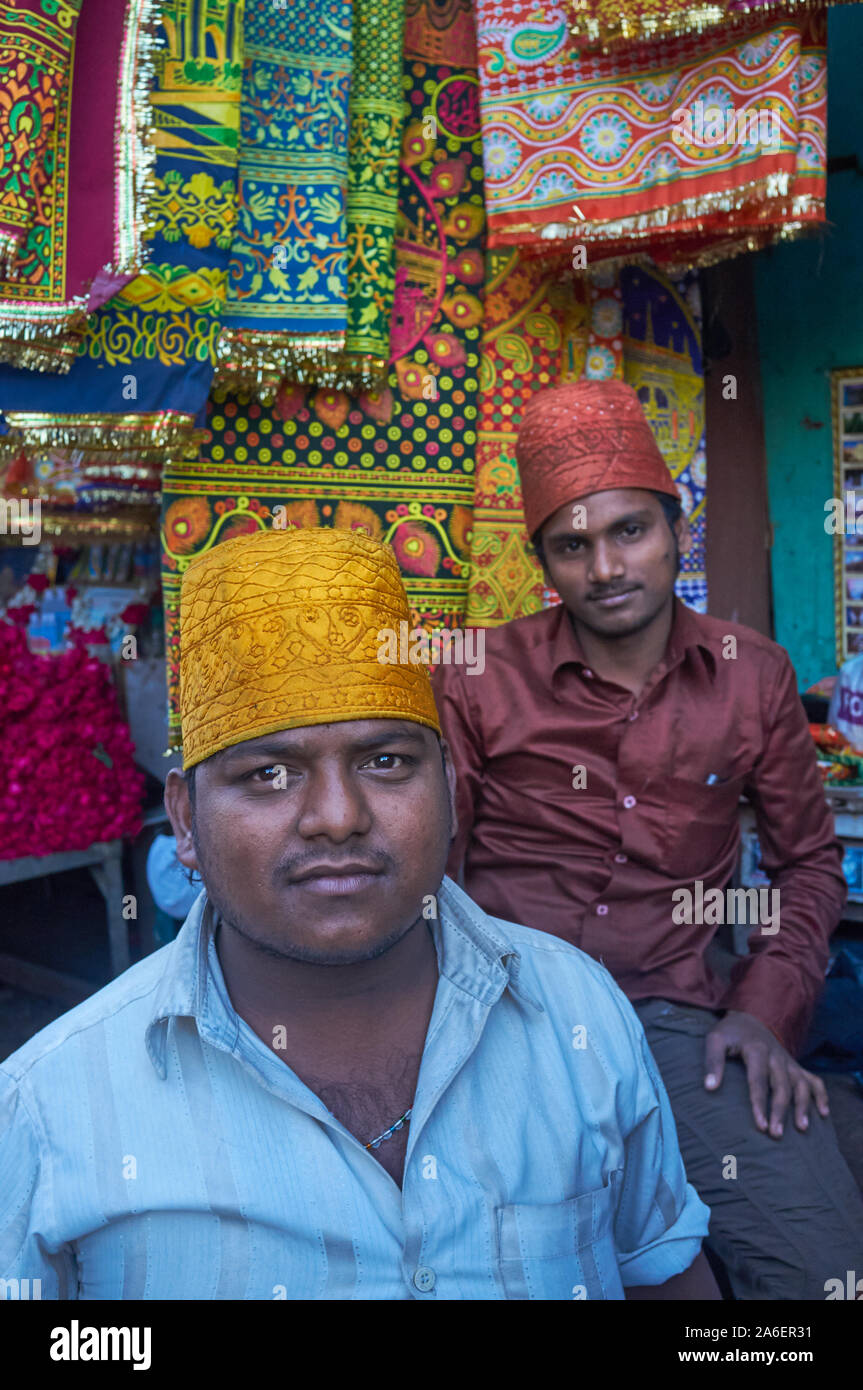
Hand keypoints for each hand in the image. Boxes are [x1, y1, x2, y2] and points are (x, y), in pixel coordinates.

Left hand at [704, 1010, 829, 1137]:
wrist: (750, 1016)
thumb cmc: (730, 1033)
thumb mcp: (715, 1040)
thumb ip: (712, 1061)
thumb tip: (710, 1087)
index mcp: (757, 1049)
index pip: (758, 1079)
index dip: (760, 1103)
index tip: (760, 1126)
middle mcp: (777, 1056)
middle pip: (782, 1086)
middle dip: (780, 1111)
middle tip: (776, 1134)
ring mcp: (789, 1062)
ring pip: (801, 1084)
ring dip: (803, 1106)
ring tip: (801, 1128)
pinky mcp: (795, 1066)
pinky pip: (814, 1080)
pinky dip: (821, 1095)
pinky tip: (823, 1114)